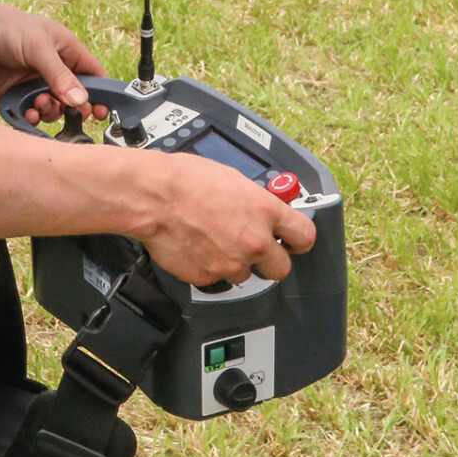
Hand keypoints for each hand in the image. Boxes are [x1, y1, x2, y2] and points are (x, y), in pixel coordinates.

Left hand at [0, 0, 107, 122]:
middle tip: (71, 112)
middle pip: (75, 98)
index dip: (100, 92)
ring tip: (38, 104)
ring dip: (50, 112)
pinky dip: (31, 119)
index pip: (92, 74)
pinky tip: (26, 113)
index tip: (104, 110)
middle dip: (74, 108)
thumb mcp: (38, 47)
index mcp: (64, 49)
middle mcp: (51, 69)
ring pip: (54, 110)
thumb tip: (81, 100)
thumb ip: (60, 75)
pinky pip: (30, 117)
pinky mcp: (14, 99)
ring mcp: (32, 85)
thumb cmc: (4, 26)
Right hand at [135, 156, 315, 286]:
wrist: (153, 197)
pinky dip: (210, 266)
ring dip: (235, 261)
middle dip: (269, 259)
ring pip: (245, 273)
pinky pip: (217, 278)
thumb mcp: (232, 178)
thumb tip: (261, 210)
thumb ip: (254, 200)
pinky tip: (197, 246)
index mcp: (264, 211)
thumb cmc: (185, 180)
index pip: (304, 236)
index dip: (299, 241)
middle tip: (254, 247)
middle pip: (281, 268)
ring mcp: (232, 263)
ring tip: (213, 239)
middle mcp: (253, 241)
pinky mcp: (209, 278)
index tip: (294, 242)